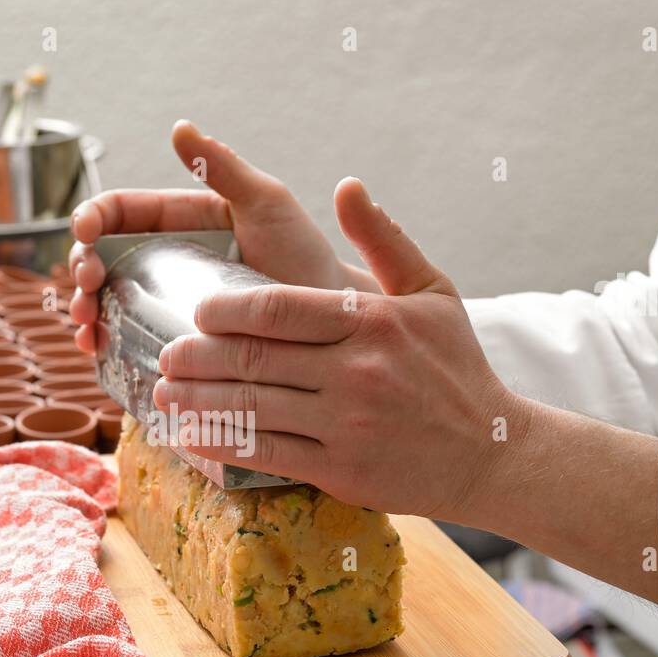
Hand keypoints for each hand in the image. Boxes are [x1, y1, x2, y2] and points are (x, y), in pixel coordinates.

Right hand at [67, 120, 374, 351]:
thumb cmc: (305, 258)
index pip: (125, 211)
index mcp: (184, 223)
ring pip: (108, 301)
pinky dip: (103, 345)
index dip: (95, 216)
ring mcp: (168, 304)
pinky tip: (95, 350)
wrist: (331, 324)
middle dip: (81, 268)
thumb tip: (179, 127)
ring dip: (84, 309)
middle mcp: (169, 262)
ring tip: (86, 324)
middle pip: (104, 258)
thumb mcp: (267, 205)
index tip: (85, 230)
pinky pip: (127, 341)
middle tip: (87, 285)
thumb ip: (225, 168)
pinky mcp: (175, 342)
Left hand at [152, 177, 527, 520]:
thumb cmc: (457, 369)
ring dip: (197, 401)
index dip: (223, 310)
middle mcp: (355, 372)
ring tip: (165, 394)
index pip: (276, 308)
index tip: (198, 312)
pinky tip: (192, 436)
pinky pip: (265, 454)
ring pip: (250, 408)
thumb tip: (346, 186)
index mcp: (370, 321)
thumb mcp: (433, 292)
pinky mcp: (340, 470)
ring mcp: (345, 424)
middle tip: (167, 355)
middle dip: (197, 357)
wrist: (491, 455)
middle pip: (251, 358)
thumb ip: (384, 239)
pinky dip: (221, 445)